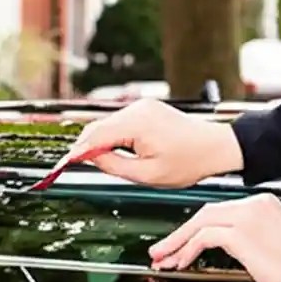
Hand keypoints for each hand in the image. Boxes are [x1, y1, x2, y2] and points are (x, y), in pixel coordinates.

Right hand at [57, 98, 243, 186]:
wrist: (216, 147)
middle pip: (97, 127)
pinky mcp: (147, 109)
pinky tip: (119, 152)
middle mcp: (138, 109)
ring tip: (107, 163)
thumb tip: (90, 158)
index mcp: (138, 124)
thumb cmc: (190, 162)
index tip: (63, 164)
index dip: (77, 151)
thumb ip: (114, 165)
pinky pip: (121, 122)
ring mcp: (143, 106)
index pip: (95, 136)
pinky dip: (114, 135)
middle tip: (78, 167)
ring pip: (108, 124)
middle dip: (87, 146)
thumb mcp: (148, 175)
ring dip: (101, 141)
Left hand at [148, 193, 280, 281]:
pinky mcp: (242, 234)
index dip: (196, 227)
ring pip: (199, 222)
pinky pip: (204, 237)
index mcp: (265, 203)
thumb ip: (251, 236)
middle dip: (180, 233)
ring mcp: (248, 216)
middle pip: (206, 212)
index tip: (181, 242)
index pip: (221, 210)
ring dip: (177, 242)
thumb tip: (228, 246)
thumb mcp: (276, 242)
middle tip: (162, 249)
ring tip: (163, 258)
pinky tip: (182, 262)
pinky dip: (188, 249)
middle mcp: (255, 204)